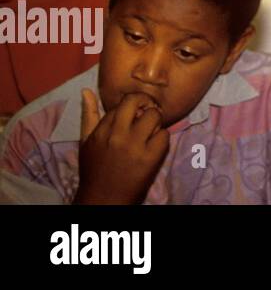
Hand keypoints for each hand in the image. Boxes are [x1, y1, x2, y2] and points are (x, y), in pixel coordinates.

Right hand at [72, 90, 169, 204]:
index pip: (122, 103)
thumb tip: (86, 91)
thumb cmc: (94, 169)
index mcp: (102, 130)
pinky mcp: (150, 157)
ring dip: (155, 123)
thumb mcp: (86, 141)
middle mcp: (117, 134)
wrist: (103, 199)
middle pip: (139, 101)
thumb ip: (88, 115)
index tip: (132, 116)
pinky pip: (165, 134)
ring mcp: (135, 145)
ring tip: (148, 134)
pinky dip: (162, 140)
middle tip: (146, 115)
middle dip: (145, 105)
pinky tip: (152, 148)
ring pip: (155, 116)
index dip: (131, 107)